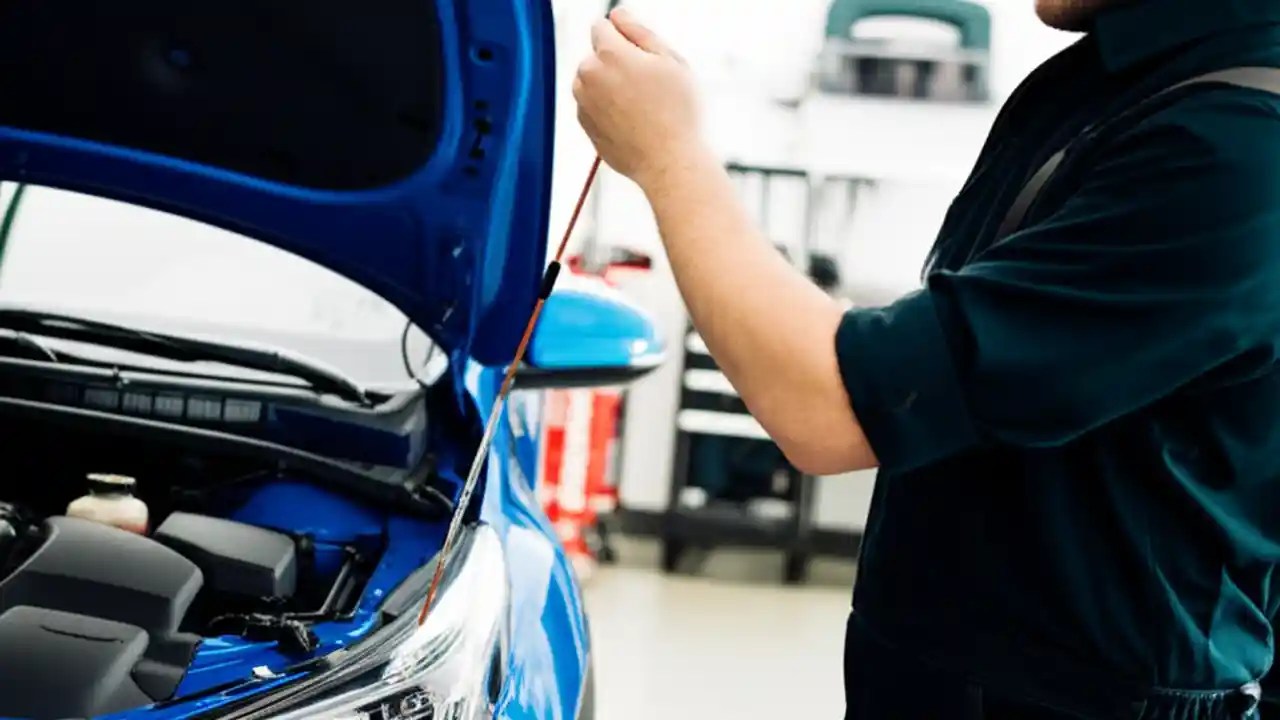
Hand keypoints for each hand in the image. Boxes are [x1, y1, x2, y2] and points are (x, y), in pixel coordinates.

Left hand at [573, 8, 706, 189]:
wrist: (668, 162)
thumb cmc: (676, 112)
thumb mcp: (670, 60)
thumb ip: (639, 31)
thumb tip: (617, 14)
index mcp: (608, 54)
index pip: (602, 26)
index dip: (624, 37)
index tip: (642, 56)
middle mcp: (587, 75)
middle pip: (597, 55)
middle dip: (616, 62)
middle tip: (648, 86)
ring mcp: (582, 101)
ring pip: (592, 80)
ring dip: (609, 85)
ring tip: (641, 106)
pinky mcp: (584, 123)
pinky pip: (592, 104)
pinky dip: (607, 108)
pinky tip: (632, 121)